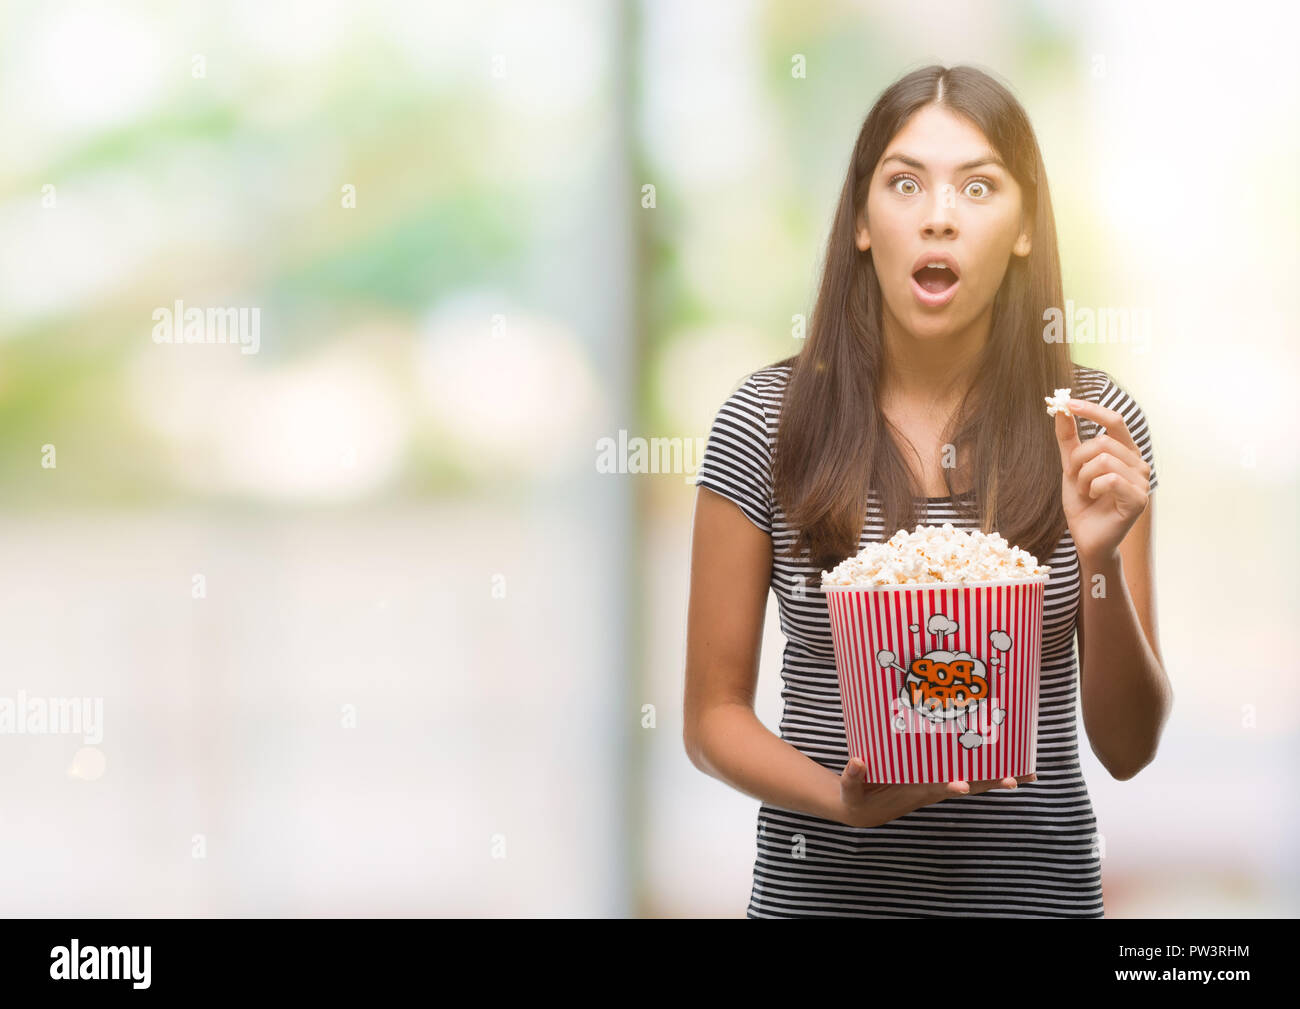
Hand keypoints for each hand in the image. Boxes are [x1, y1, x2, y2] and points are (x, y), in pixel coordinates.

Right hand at [837, 757, 1036, 827]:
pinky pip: (967, 771)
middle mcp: (931, 788)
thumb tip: (857, 761)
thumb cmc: (857, 798)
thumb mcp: (850, 792)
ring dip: (999, 776)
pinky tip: (1008, 762)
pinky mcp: (936, 776)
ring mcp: (937, 783)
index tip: (963, 785)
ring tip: (1029, 773)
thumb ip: (852, 778)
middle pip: (967, 785)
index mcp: (912, 792)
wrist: (864, 809)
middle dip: (991, 782)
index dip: (950, 786)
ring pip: (974, 779)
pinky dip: (987, 769)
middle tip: (1018, 780)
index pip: (935, 788)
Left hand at [1053, 397, 1150, 566]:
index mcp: (1126, 452)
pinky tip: (1094, 498)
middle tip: (1075, 477)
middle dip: (1078, 459)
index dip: (1092, 409)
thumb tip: (1062, 409)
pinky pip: (1110, 479)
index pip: (1114, 420)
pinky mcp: (1139, 499)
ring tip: (1086, 491)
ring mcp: (1142, 481)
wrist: (1086, 538)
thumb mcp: (1071, 467)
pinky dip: (1092, 488)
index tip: (1068, 403)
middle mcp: (1139, 463)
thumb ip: (1069, 439)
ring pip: (1104, 460)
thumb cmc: (1084, 504)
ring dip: (1083, 477)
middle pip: (1102, 441)